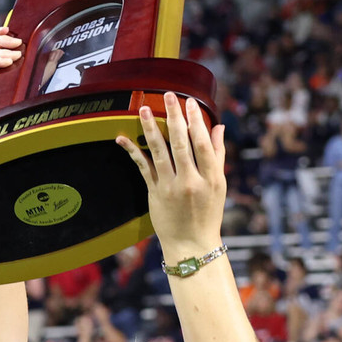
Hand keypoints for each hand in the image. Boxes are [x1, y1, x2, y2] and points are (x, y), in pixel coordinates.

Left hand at [117, 93, 224, 258]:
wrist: (191, 245)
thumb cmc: (208, 214)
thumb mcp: (219, 186)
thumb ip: (218, 156)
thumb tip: (218, 127)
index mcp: (210, 178)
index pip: (203, 144)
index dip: (196, 122)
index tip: (190, 103)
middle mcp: (190, 182)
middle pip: (181, 144)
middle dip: (174, 117)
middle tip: (168, 96)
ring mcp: (170, 188)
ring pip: (159, 152)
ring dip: (150, 129)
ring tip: (144, 109)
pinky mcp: (154, 193)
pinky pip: (142, 168)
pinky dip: (132, 151)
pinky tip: (122, 138)